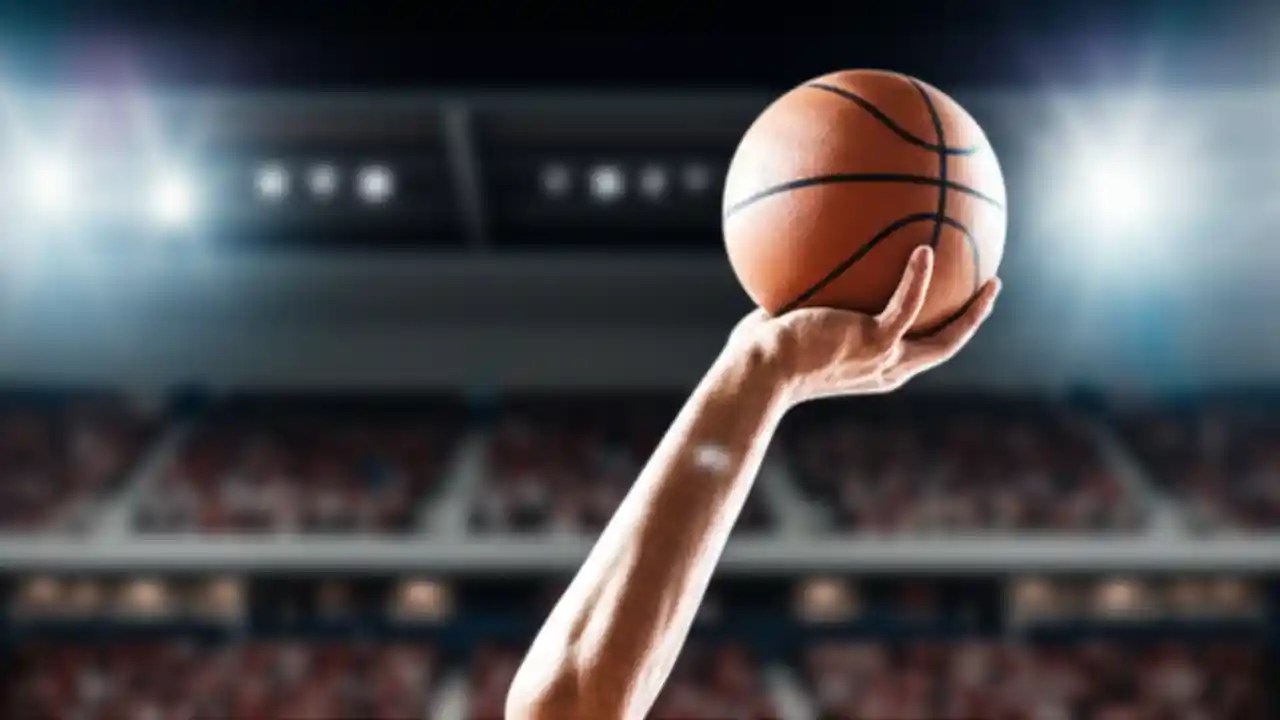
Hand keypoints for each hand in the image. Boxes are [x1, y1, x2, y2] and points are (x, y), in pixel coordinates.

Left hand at [726, 245, 999, 406]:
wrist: (759, 371)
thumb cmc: (763, 351)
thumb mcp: (791, 323)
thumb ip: (808, 300)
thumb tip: (802, 263)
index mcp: (874, 368)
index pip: (918, 350)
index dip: (942, 329)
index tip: (954, 305)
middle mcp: (887, 369)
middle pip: (945, 347)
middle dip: (972, 320)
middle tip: (991, 290)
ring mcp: (883, 358)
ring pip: (944, 339)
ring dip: (972, 312)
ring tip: (990, 279)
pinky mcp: (873, 342)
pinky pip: (906, 305)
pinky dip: (918, 278)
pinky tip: (923, 249)